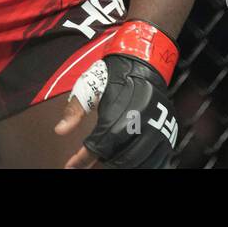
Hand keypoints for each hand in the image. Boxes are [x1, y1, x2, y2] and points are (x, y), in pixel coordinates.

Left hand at [55, 20, 179, 168]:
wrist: (142, 61)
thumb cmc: (113, 74)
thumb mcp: (89, 88)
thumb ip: (73, 111)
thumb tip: (59, 130)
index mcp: (117, 116)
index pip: (97, 148)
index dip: (82, 160)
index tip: (72, 166)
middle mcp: (138, 126)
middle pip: (119, 160)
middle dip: (103, 164)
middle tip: (93, 162)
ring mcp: (156, 129)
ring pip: (139, 162)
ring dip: (122, 164)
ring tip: (110, 160)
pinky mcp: (168, 130)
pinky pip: (159, 158)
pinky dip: (145, 163)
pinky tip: (134, 161)